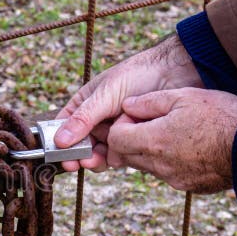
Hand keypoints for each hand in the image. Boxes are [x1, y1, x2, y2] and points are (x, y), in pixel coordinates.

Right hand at [55, 34, 202, 171]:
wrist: (176, 73)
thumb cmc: (137, 75)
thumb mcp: (105, 95)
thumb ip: (83, 118)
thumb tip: (60, 141)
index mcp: (84, 105)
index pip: (64, 127)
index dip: (61, 143)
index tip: (62, 157)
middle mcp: (98, 120)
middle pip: (82, 145)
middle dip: (82, 154)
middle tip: (82, 162)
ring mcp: (116, 130)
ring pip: (101, 153)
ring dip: (100, 158)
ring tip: (103, 159)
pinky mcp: (135, 139)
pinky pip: (123, 154)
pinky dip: (121, 157)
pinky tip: (123, 156)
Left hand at [106, 88, 236, 193]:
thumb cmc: (221, 118)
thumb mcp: (184, 97)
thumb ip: (149, 101)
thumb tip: (127, 106)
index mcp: (152, 141)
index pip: (115, 139)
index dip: (121, 124)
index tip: (138, 115)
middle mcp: (157, 165)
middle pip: (126, 155)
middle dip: (131, 139)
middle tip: (153, 123)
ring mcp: (172, 178)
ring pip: (146, 166)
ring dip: (150, 150)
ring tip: (173, 133)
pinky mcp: (188, 185)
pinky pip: (167, 174)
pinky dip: (169, 162)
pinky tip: (189, 148)